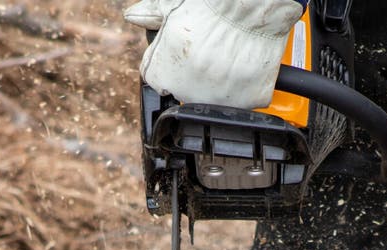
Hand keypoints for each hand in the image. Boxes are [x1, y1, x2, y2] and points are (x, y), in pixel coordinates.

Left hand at [124, 0, 306, 109]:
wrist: (253, 5)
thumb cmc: (214, 3)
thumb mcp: (174, 4)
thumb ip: (151, 14)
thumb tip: (133, 16)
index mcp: (162, 75)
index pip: (157, 78)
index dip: (169, 61)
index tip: (182, 49)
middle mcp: (187, 94)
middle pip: (185, 89)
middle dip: (193, 73)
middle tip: (208, 48)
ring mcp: (218, 102)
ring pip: (214, 98)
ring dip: (217, 83)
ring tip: (226, 55)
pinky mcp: (247, 103)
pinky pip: (244, 99)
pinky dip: (245, 86)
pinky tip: (244, 64)